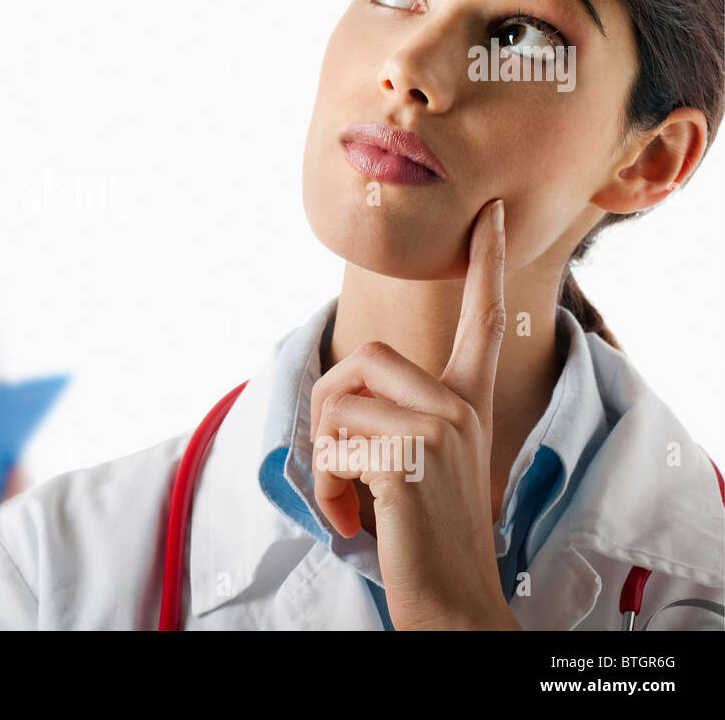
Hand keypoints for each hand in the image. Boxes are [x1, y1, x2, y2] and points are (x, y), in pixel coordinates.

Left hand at [310, 198, 520, 629]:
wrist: (454, 603)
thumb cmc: (426, 537)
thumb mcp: (419, 465)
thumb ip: (397, 419)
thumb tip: (338, 398)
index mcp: (468, 403)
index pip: (483, 319)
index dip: (488, 263)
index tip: (493, 214)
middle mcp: (461, 406)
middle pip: (360, 361)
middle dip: (327, 413)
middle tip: (341, 468)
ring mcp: (441, 429)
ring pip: (338, 402)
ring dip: (324, 459)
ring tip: (351, 500)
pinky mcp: (411, 456)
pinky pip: (331, 446)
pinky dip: (326, 487)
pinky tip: (355, 519)